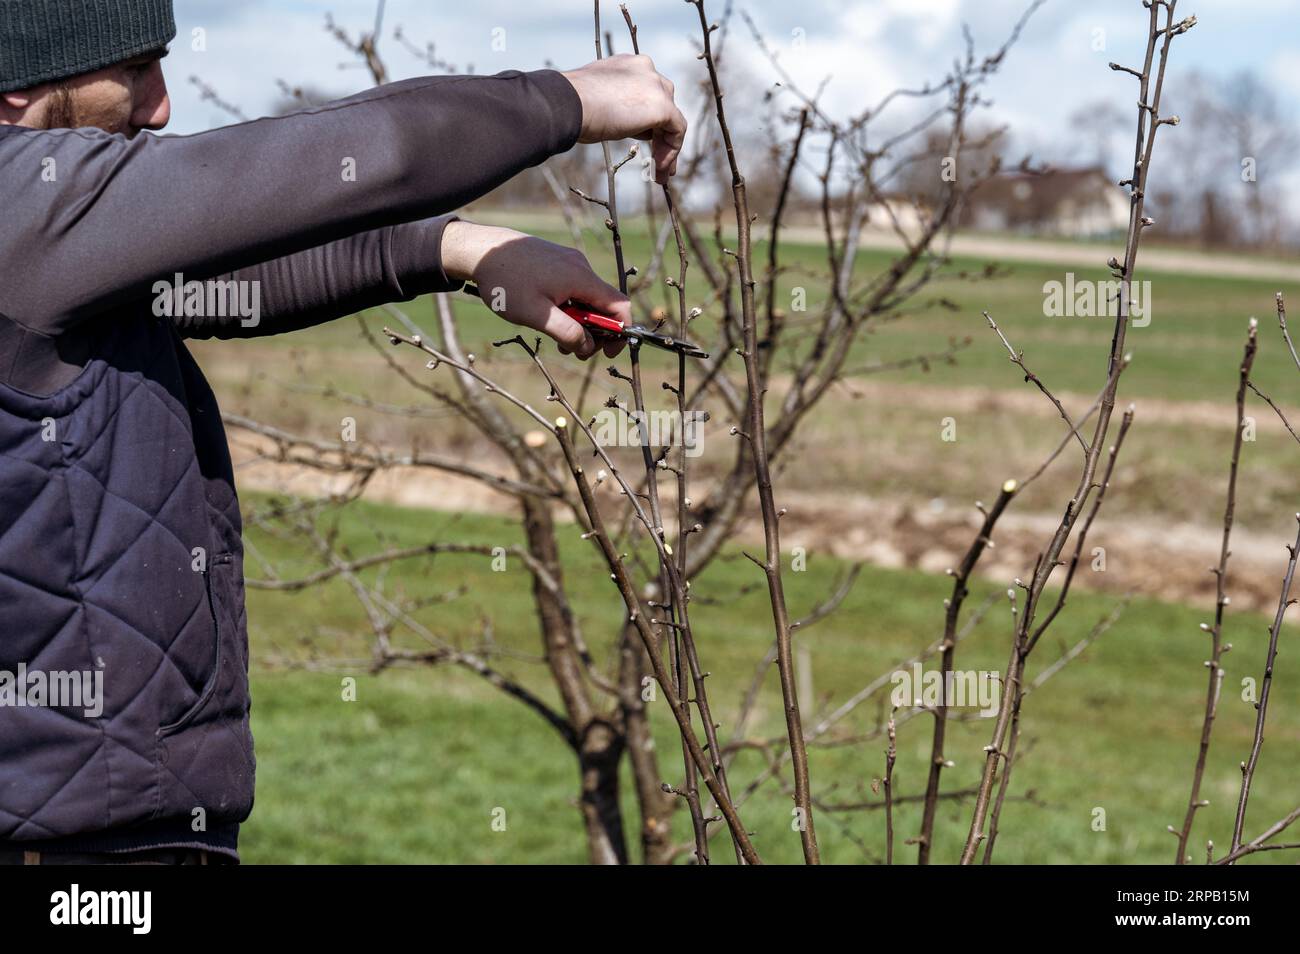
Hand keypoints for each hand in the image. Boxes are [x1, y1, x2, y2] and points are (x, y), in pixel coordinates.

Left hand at [441, 220, 629, 359]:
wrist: (480, 250)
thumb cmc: (506, 282)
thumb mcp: (536, 315)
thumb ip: (566, 333)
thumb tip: (588, 347)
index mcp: (581, 278)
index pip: (619, 306)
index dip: (620, 332)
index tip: (608, 353)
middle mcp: (580, 266)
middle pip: (603, 304)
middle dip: (594, 332)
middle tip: (572, 350)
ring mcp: (568, 262)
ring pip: (587, 298)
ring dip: (578, 322)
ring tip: (555, 337)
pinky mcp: (557, 261)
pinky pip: (574, 289)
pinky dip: (569, 307)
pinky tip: (547, 315)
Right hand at [561, 54, 686, 183]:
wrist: (567, 104)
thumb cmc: (571, 106)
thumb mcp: (598, 101)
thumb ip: (615, 106)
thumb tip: (619, 123)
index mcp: (629, 66)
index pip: (647, 93)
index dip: (648, 121)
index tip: (644, 143)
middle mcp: (646, 69)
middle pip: (663, 105)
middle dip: (661, 136)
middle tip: (657, 162)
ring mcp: (656, 86)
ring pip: (672, 119)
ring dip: (667, 148)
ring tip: (660, 173)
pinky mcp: (662, 106)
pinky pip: (677, 131)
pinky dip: (671, 151)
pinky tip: (660, 168)